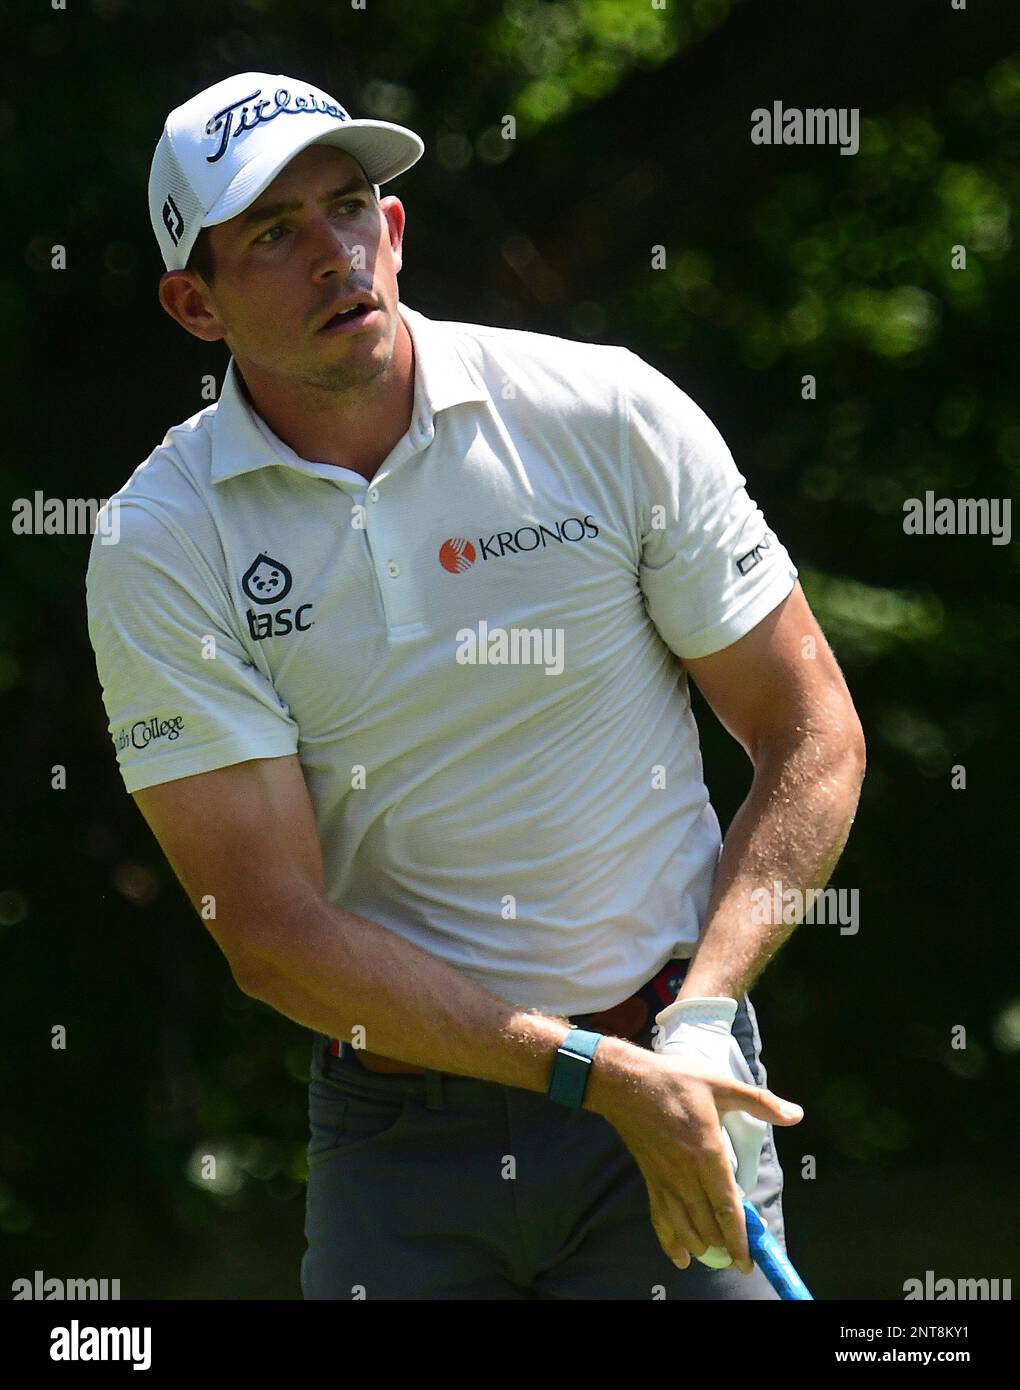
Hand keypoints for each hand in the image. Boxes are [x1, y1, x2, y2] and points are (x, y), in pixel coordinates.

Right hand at [595, 1038, 803, 1274]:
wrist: (623, 1083)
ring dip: (704, 1246)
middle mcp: (685, 1175)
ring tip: (720, 1254)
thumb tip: (796, 1115)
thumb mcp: (720, 1083)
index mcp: (706, 1153)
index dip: (739, 1238)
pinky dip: (671, 1243)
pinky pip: (660, 1219)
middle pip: (707, 1225)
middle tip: (742, 1258)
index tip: (749, 1259)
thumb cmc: (672, 1080)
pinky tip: (682, 1258)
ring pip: (685, 1228)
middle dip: (726, 1247)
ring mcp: (665, 1180)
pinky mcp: (650, 1180)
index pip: (726, 1208)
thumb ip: (759, 1102)